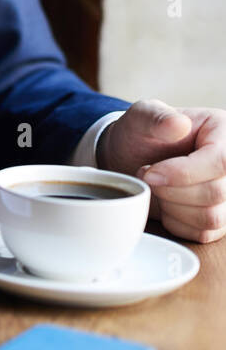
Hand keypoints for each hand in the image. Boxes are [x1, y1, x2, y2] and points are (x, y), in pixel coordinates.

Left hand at [97, 99, 225, 242]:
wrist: (132, 157)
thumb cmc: (139, 135)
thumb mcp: (140, 117)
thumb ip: (155, 117)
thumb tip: (178, 124)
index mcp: (223, 132)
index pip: (221, 161)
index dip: (184, 173)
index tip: (149, 173)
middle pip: (216, 193)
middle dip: (170, 190)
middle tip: (146, 175)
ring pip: (211, 217)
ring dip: (172, 206)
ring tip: (156, 187)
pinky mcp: (220, 218)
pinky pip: (202, 233)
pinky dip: (175, 222)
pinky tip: (164, 203)